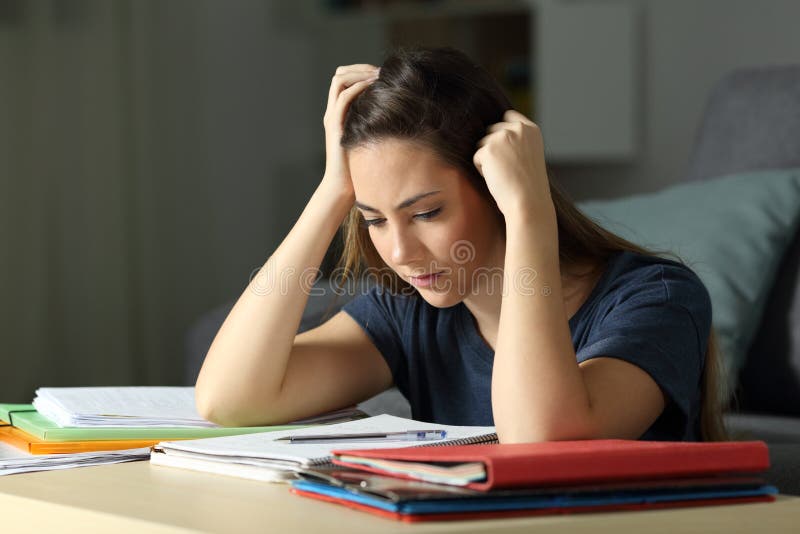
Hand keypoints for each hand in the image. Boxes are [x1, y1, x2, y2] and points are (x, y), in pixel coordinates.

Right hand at [321, 64, 379, 202]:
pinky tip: (374, 87)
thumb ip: (377, 125)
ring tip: (378, 75)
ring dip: (359, 73)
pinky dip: (358, 87)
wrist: (344, 187)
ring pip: (338, 80)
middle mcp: (334, 112)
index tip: (383, 73)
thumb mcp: (371, 140)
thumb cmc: (361, 168)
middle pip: (340, 75)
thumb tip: (400, 116)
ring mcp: (333, 117)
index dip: (362, 71)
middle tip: (381, 70)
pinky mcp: (335, 125)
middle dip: (361, 67)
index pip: (345, 80)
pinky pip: (343, 98)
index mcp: (340, 114)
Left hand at [473, 110, 554, 222]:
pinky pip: (476, 157)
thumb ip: (516, 141)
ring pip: (481, 144)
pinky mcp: (488, 149)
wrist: (528, 202)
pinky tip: (497, 178)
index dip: (501, 130)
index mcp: (531, 129)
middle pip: (491, 130)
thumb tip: (490, 135)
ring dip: (487, 160)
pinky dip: (482, 170)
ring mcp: (502, 137)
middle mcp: (517, 128)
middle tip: (507, 169)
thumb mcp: (529, 155)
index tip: (502, 146)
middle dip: (492, 148)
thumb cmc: (528, 186)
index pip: (508, 116)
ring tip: (504, 174)